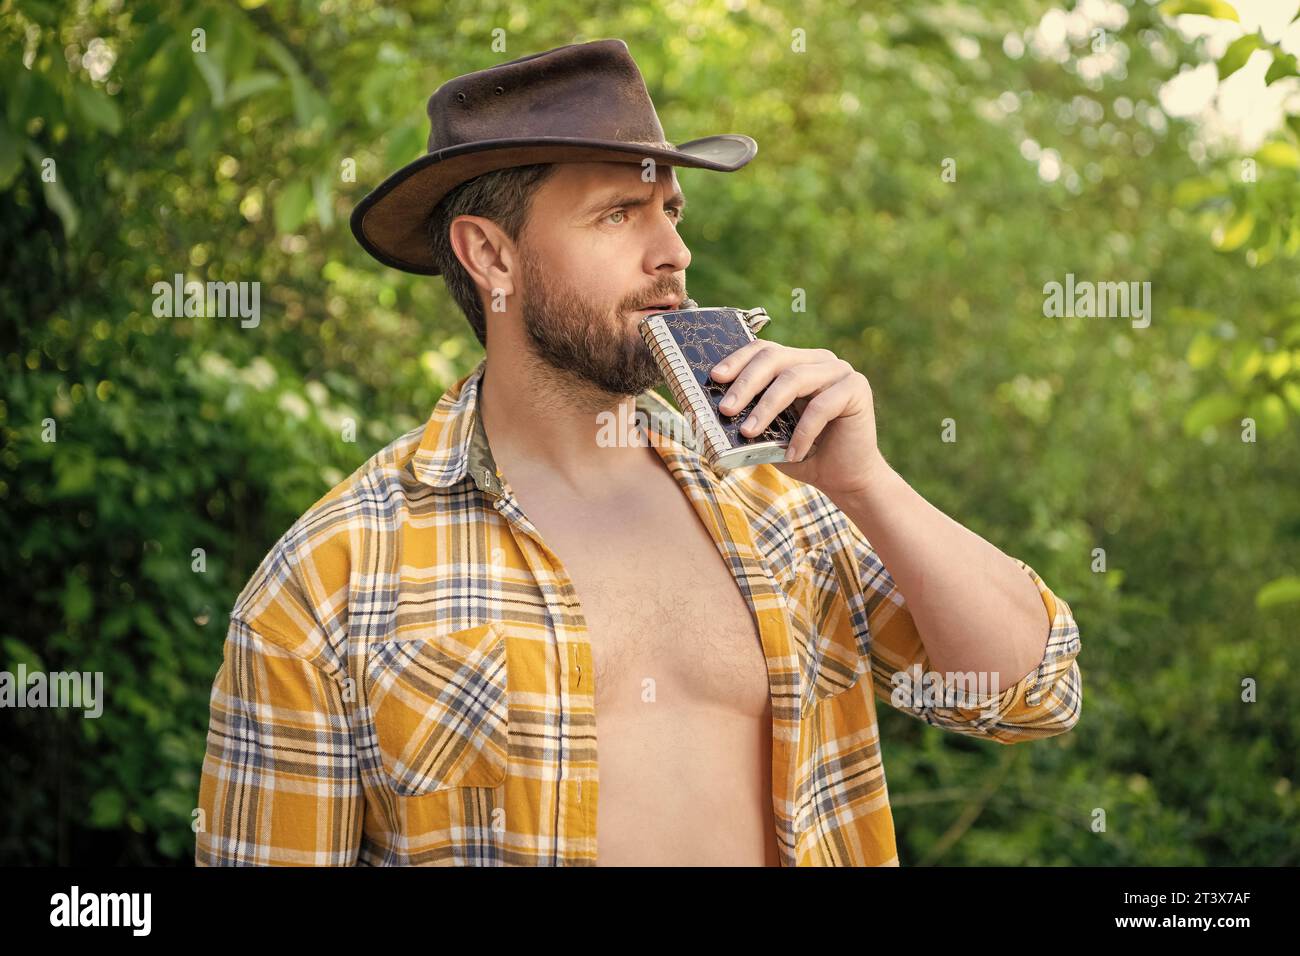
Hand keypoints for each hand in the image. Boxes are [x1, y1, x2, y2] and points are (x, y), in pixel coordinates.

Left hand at [709, 341, 888, 498]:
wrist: (845, 479)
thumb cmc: (803, 453)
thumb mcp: (769, 433)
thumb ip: (749, 416)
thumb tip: (715, 411)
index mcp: (798, 362)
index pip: (764, 351)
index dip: (737, 361)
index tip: (715, 378)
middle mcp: (820, 360)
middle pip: (775, 359)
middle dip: (746, 384)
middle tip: (725, 409)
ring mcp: (840, 371)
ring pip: (794, 379)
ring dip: (766, 407)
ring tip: (748, 433)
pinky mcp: (857, 388)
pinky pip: (821, 406)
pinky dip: (802, 432)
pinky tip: (792, 454)